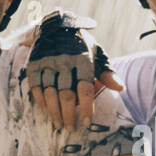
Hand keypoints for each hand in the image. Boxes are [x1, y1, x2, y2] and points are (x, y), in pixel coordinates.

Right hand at [26, 9, 122, 129]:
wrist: (56, 27)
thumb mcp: (98, 54)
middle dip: (68, 114)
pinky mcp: (34, 64)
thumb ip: (107, 73)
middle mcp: (64, 61)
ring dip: (53, 112)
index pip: (85, 88)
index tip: (86, 123)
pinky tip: (46, 109)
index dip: (86, 107)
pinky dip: (40, 99)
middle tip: (71, 128)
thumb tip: (121, 88)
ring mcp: (47, 62)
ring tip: (58, 125)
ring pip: (49, 93)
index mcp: (83, 59)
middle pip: (65, 94)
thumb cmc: (82, 46)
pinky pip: (36, 86)